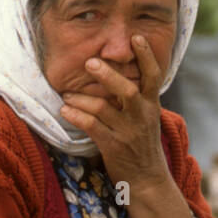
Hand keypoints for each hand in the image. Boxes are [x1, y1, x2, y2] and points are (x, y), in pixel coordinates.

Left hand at [58, 36, 170, 190]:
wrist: (147, 180)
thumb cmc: (142, 146)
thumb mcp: (147, 119)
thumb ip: (137, 99)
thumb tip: (119, 76)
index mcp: (151, 106)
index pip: (153, 76)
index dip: (146, 56)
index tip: (136, 37)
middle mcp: (141, 116)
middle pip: (126, 89)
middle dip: (107, 75)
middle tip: (90, 62)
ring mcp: (127, 132)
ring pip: (102, 108)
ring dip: (81, 98)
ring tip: (66, 93)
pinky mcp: (113, 146)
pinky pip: (92, 127)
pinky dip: (76, 117)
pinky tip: (65, 111)